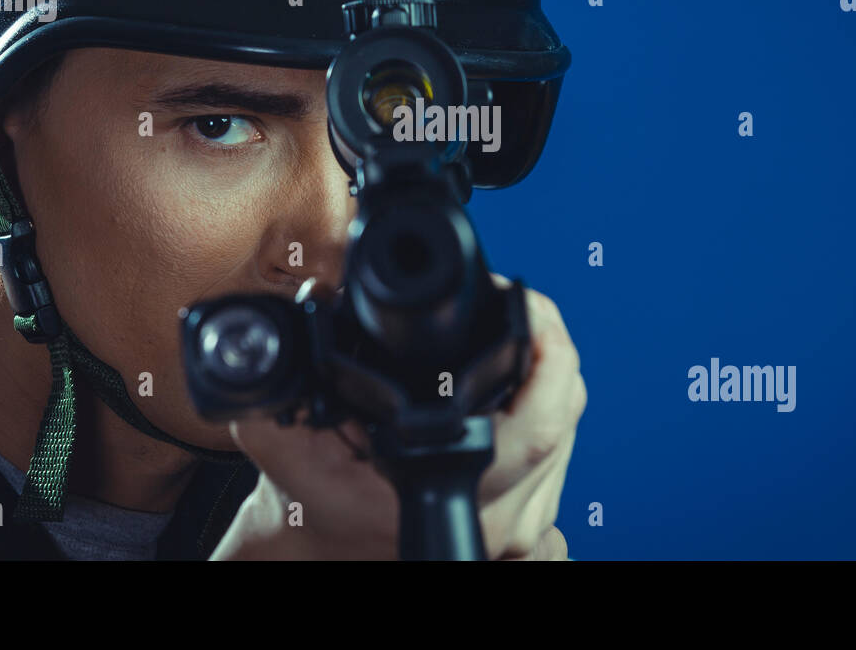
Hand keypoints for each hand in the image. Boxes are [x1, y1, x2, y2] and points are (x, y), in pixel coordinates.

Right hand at [209, 277, 586, 559]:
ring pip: (572, 425)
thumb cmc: (310, 499)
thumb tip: (304, 314)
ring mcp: (524, 528)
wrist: (323, 554)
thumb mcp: (283, 438)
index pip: (540, 421)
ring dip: (550, 370)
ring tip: (514, 328)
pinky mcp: (533, 525)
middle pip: (566, 408)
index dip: (545, 348)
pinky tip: (517, 382)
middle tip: (515, 301)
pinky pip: (565, 447)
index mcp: (451, 493)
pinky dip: (547, 404)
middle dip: (546, 339)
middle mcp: (500, 518)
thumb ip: (289, 383)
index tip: (524, 303)